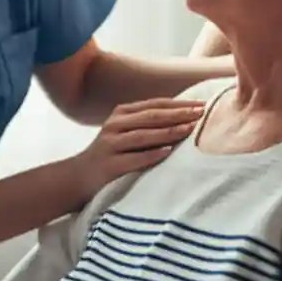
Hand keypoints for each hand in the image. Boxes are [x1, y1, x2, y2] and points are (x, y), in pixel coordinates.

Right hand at [68, 97, 204, 198]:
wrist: (78, 177)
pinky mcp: (109, 165)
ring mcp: (110, 145)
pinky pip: (134, 159)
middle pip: (151, 116)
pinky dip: (152, 155)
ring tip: (189, 129)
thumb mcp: (126, 132)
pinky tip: (168, 152)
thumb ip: (148, 124)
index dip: (179, 103)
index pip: (155, 104)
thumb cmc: (111, 154)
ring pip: (143, 135)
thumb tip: (186, 116)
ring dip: (168, 132)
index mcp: (122, 114)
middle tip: (202, 113)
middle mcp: (115, 125)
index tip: (202, 104)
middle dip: (179, 114)